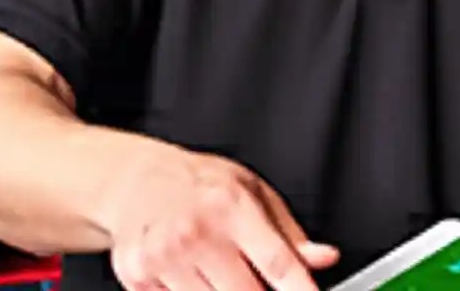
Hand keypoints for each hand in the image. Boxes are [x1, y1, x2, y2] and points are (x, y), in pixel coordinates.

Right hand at [101, 147, 338, 290]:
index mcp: (230, 205)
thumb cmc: (199, 184)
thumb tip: (324, 258)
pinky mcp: (138, 277)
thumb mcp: (251, 191)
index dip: (299, 290)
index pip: (277, 263)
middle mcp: (196, 231)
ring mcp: (163, 257)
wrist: (134, 180)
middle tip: (251, 273)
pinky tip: (187, 271)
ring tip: (217, 266)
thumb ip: (289, 234)